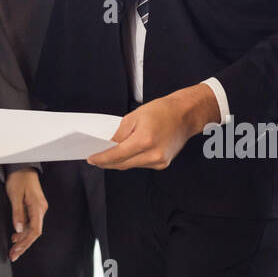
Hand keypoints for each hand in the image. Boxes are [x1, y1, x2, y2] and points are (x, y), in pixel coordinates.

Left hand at [5, 168, 45, 261]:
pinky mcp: (35, 207)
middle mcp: (41, 209)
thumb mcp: (15, 196)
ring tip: (13, 250)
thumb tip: (18, 230)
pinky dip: (23, 231)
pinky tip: (16, 237)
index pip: (34, 231)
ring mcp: (39, 209)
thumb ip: (17, 213)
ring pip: (32, 229)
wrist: (22, 166)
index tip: (16, 251)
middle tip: (13, 255)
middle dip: (23, 245)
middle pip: (34, 233)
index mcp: (37, 207)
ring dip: (22, 240)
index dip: (25, 243)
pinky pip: (31, 223)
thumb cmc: (18, 179)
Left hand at [87, 83, 220, 170]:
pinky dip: (131, 160)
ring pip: (131, 165)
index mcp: (144, 141)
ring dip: (119, 161)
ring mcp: (159, 161)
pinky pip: (141, 164)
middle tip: (95, 159)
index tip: (91, 159)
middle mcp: (153, 155)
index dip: (102, 158)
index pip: (116, 155)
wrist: (185, 115)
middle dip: (107, 162)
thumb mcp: (134, 116)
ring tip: (107, 156)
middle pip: (123, 164)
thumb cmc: (162, 111)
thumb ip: (119, 134)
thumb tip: (109, 146)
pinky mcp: (163, 164)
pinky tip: (125, 154)